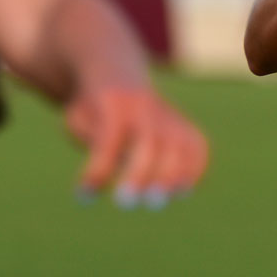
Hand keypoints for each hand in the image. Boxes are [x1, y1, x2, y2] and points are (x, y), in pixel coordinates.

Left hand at [66, 86, 209, 208]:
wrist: (116, 72)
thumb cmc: (92, 107)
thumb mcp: (77, 118)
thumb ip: (93, 142)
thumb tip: (106, 175)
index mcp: (113, 102)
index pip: (110, 138)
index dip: (99, 168)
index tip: (84, 195)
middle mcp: (145, 107)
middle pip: (149, 141)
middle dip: (139, 174)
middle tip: (125, 203)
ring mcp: (168, 115)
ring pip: (180, 143)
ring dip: (174, 175)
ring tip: (161, 200)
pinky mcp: (182, 124)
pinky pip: (198, 145)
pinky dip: (197, 168)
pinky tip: (184, 191)